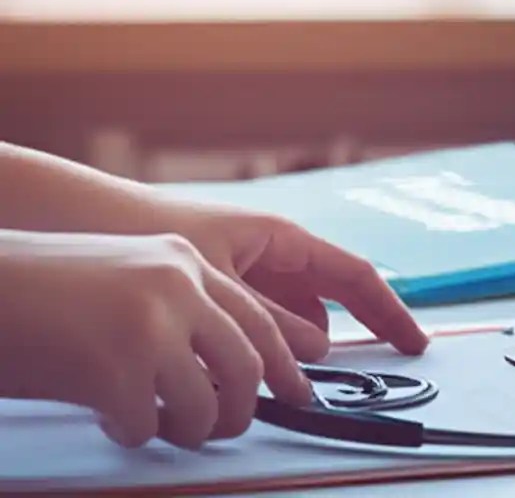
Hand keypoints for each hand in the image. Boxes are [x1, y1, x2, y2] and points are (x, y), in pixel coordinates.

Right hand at [0, 230, 313, 449]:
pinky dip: (131, 432)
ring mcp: (148, 327)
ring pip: (207, 406)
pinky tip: (106, 414)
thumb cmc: (40, 292)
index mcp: (182, 260)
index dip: (282, 363)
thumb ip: (182, 311)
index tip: (297, 391)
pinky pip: (146, 426)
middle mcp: (176, 286)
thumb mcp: (127, 280)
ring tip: (158, 422)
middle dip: (243, 409)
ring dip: (188, 429)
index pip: (257, 319)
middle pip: (248, 366)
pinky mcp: (115, 370)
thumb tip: (233, 370)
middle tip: (225, 427)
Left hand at [162, 201, 427, 362]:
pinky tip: (238, 371)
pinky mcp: (228, 293)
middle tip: (343, 376)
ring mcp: (254, 274)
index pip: (356, 276)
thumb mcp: (219, 281)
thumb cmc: (152, 233)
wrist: (83, 219)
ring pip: (293, 322)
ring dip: (289, 353)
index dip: (390, 311)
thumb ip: (270, 318)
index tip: (414, 343)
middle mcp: (275, 255)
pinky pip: (261, 326)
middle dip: (340, 340)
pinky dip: (259, 350)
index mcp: (284, 238)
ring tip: (272, 381)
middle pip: (330, 303)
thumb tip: (319, 350)